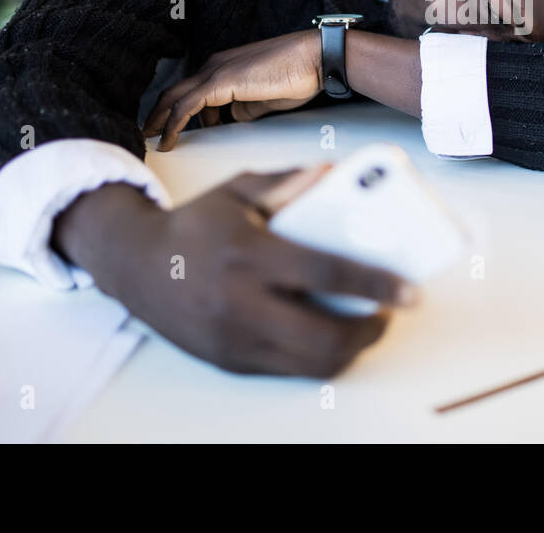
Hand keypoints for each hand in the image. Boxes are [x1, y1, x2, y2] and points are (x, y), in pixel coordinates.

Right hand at [55, 168, 414, 376]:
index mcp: (248, 255)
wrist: (133, 265)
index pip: (325, 274)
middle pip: (323, 337)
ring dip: (350, 349)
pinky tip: (334, 334)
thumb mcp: (239, 190)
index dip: (375, 285)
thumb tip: (336, 173)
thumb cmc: (195, 225)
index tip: (411, 291)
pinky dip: (319, 356)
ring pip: (310, 364)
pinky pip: (289, 369)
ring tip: (369, 324)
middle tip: (392, 312)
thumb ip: (289, 181)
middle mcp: (239, 304)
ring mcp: (233, 340)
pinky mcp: (229, 361)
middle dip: (370, 331)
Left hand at [144, 29, 321, 149]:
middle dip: (158, 115)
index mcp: (224, 68)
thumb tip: (232, 120)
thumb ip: (244, 108)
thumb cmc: (297, 76)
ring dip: (160, 121)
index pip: (191, 91)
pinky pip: (186, 106)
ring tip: (153, 142)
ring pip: (173, 97)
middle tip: (148, 135)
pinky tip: (169, 141)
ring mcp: (215, 72)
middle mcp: (214, 66)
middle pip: (174, 91)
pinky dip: (173, 124)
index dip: (178, 112)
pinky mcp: (220, 82)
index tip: (173, 131)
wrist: (313, 58)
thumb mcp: (264, 99)